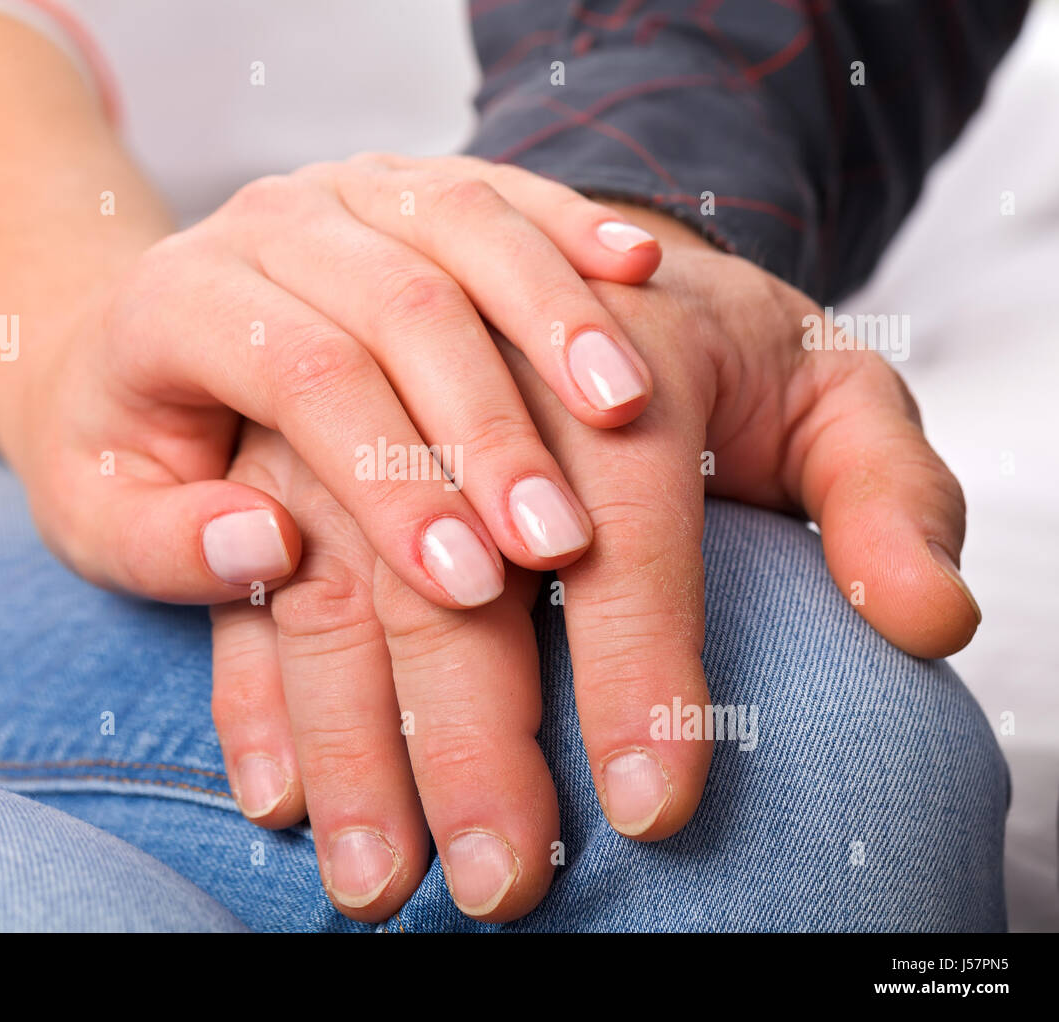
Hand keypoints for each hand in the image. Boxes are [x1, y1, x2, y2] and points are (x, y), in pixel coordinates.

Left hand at [0, 155, 663, 608]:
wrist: (118, 343)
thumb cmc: (120, 450)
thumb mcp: (97, 518)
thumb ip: (164, 545)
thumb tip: (269, 545)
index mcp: (180, 302)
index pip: (303, 376)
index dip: (389, 478)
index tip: (465, 583)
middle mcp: (268, 225)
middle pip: (398, 306)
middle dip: (487, 427)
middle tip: (557, 538)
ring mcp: (344, 192)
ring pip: (463, 229)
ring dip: (552, 321)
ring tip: (621, 414)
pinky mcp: (408, 186)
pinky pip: (500, 188)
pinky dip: (569, 225)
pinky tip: (639, 270)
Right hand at [210, 204, 978, 922]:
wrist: (581, 271)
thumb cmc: (712, 351)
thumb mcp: (829, 393)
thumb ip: (889, 495)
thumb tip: (925, 618)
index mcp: (626, 343)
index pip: (625, 517)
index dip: (638, 662)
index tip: (652, 803)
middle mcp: (469, 374)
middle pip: (459, 569)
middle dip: (476, 736)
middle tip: (500, 883)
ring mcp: (364, 414)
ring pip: (335, 585)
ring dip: (354, 742)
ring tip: (376, 878)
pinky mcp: (292, 457)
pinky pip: (258, 582)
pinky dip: (259, 693)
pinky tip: (281, 797)